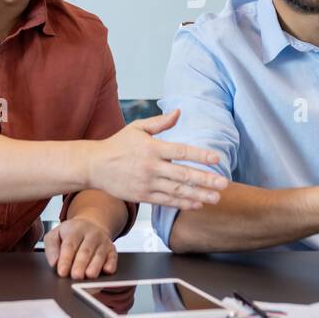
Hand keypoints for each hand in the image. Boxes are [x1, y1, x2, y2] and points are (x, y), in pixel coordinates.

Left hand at [44, 217, 117, 278]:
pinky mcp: (112, 250)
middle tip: (76, 276)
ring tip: (89, 275)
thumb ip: (51, 248)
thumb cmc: (70, 234)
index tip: (62, 271)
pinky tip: (107, 270)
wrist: (91, 225)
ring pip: (99, 254)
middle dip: (80, 264)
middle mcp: (91, 234)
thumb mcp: (55, 235)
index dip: (66, 259)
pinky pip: (113, 257)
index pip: (70, 245)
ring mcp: (103, 242)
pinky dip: (111, 264)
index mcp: (75, 229)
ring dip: (95, 265)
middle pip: (86, 250)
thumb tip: (54, 263)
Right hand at [84, 110, 227, 209]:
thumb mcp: (137, 128)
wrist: (94, 166)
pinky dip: (182, 204)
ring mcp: (147, 183)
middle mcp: (151, 167)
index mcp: (152, 148)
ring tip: (216, 198)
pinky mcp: (142, 196)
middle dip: (206, 180)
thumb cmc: (117, 145)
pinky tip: (197, 204)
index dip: (200, 155)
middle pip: (183, 175)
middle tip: (224, 184)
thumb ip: (160, 122)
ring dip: (199, 195)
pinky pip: (166, 201)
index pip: (181, 151)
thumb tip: (179, 112)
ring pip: (178, 192)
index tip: (217, 159)